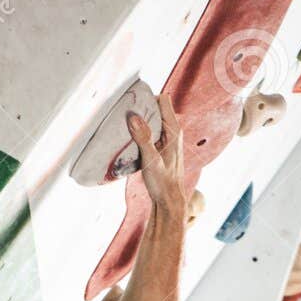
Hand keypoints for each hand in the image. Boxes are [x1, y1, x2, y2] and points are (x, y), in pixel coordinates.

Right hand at [128, 93, 183, 217]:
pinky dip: (141, 132)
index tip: (134, 105)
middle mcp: (173, 132)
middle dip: (142, 109)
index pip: (163, 100)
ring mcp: (167, 139)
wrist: (169, 201)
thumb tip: (133, 117)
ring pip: (153, 120)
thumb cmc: (163, 183)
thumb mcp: (151, 160)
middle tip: (126, 114)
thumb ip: (143, 138)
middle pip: (156, 108)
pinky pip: (150, 132)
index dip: (149, 98)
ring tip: (126, 126)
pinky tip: (131, 140)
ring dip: (140, 121)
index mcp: (174, 131)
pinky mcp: (161, 147)